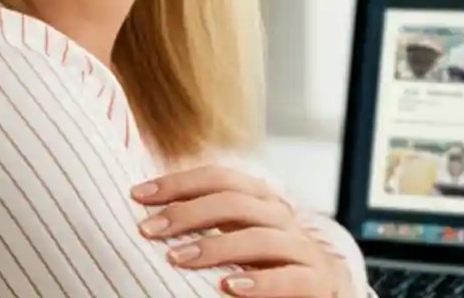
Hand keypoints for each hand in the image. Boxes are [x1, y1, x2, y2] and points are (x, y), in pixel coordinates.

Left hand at [131, 165, 354, 296]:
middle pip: (234, 201)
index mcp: (261, 200)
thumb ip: (209, 224)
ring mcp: (301, 248)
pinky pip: (289, 278)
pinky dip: (259, 282)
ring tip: (177, 259)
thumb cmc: (270, 263)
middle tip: (148, 229)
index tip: (138, 195)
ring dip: (214, 246)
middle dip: (187, 213)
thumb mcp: (239, 235)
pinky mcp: (317, 281)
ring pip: (259, 238)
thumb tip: (151, 218)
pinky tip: (229, 286)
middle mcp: (281, 217)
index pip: (218, 177)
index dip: (178, 182)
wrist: (325, 289)